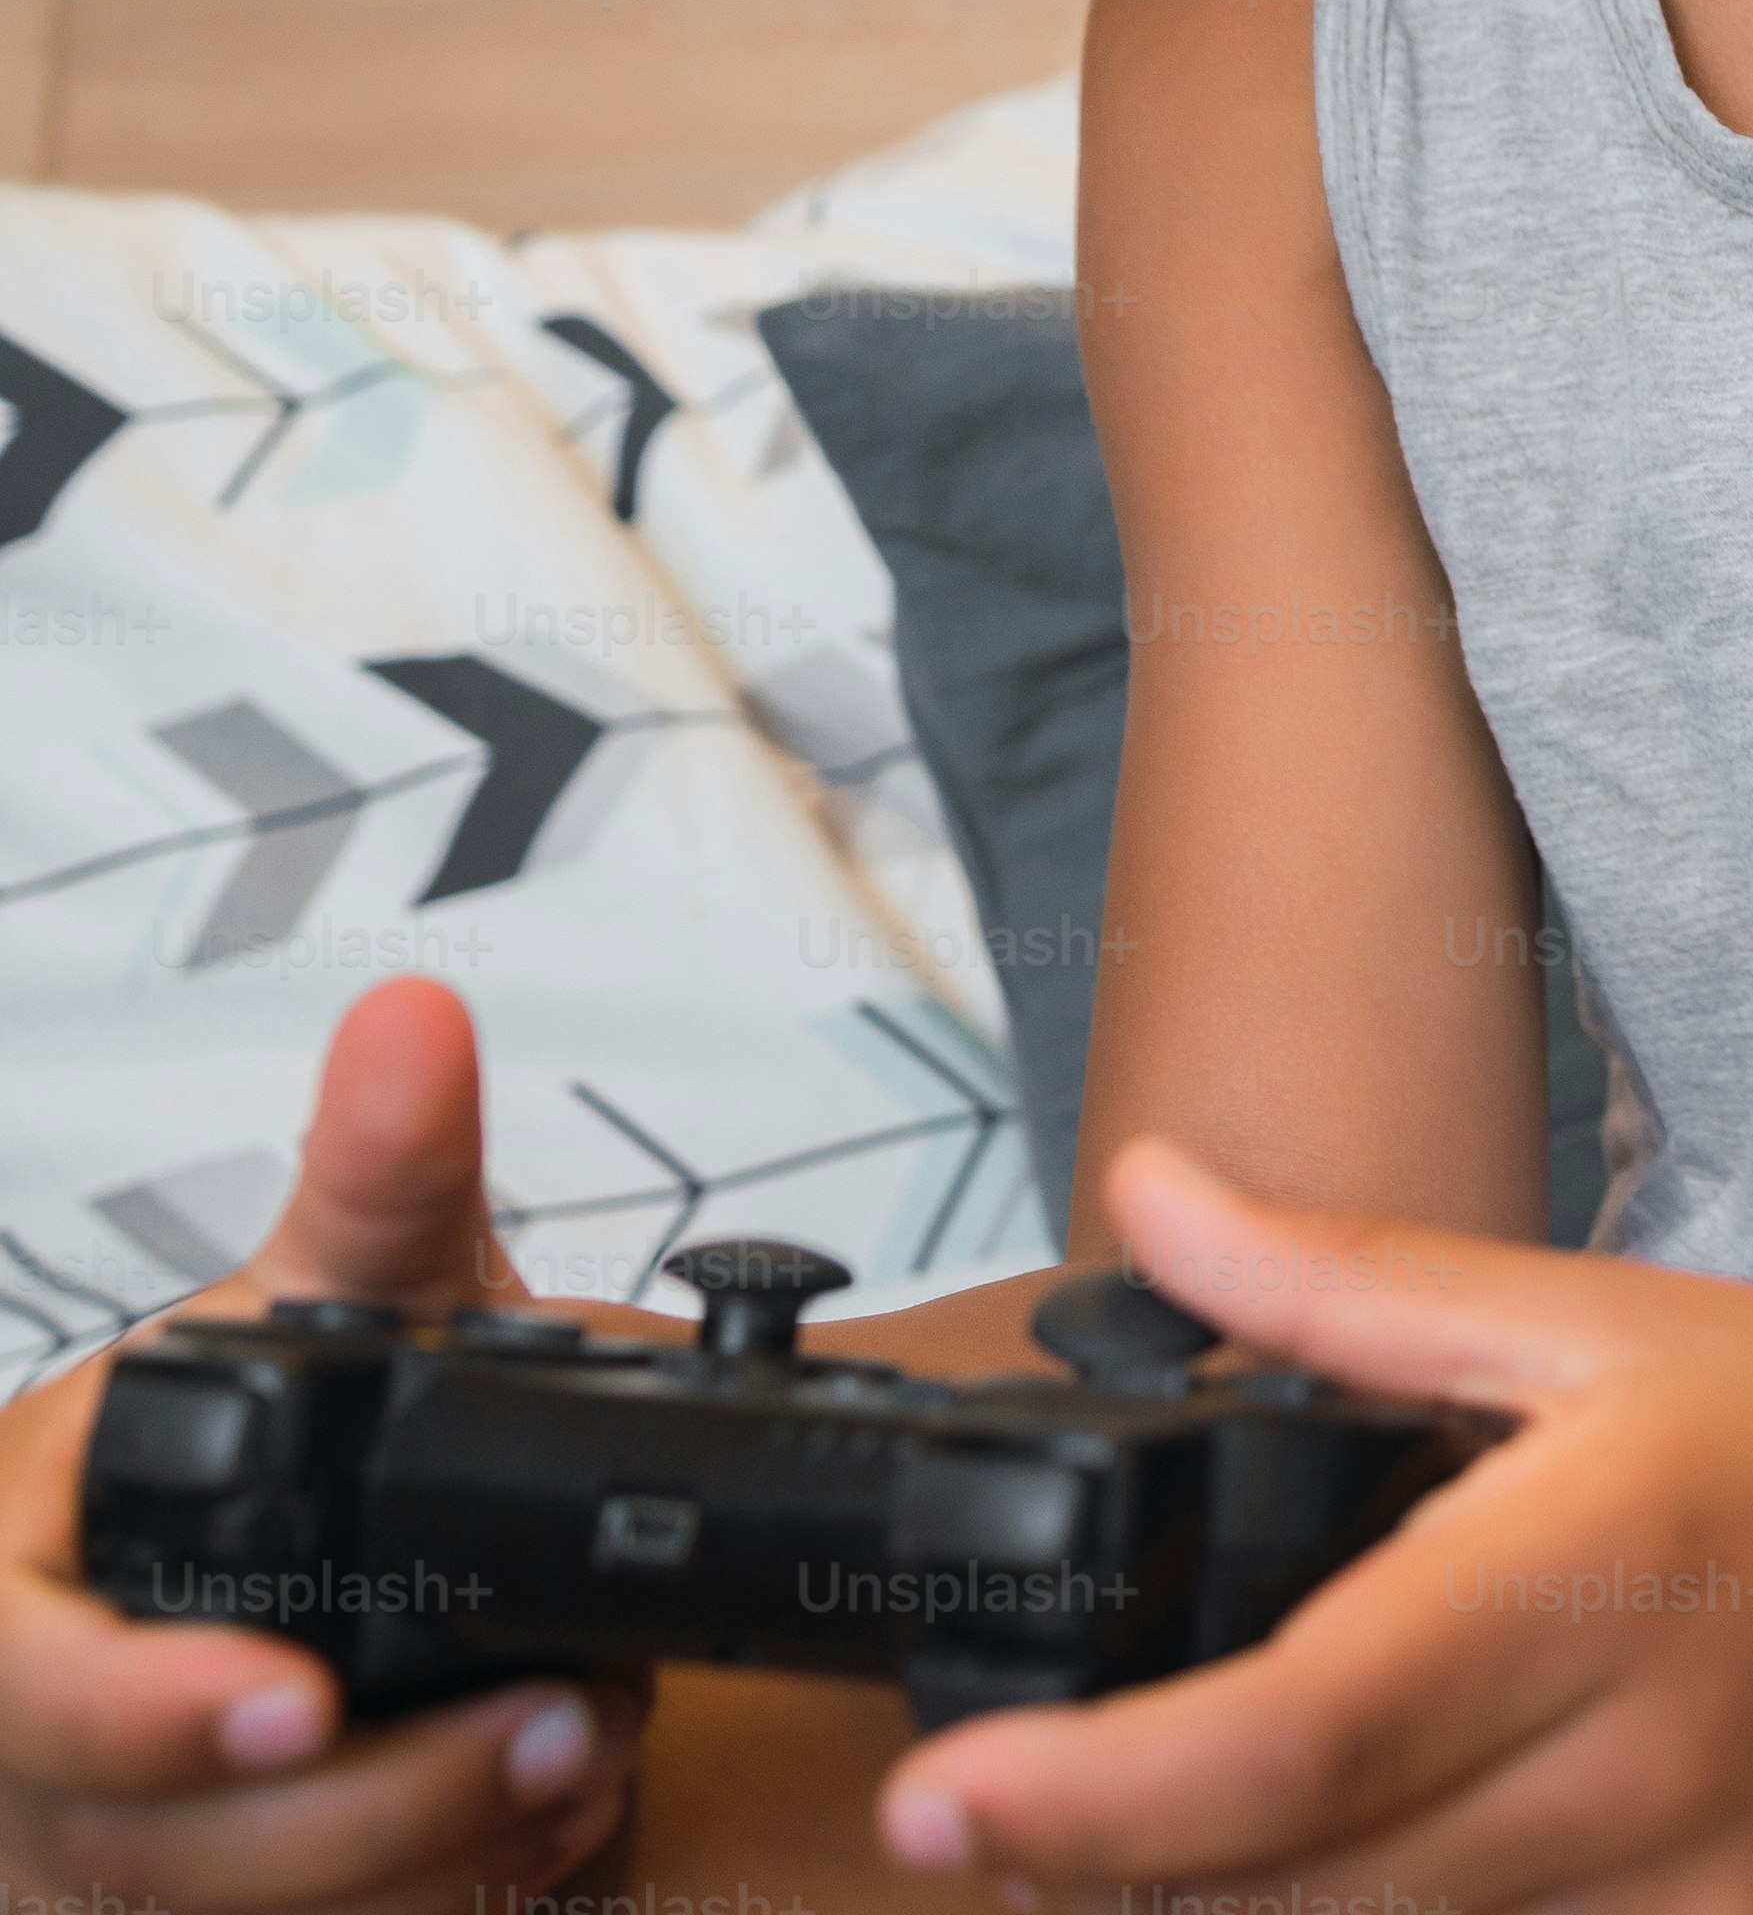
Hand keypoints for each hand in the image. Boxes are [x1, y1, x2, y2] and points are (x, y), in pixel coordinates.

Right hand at [0, 979, 637, 1914]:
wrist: (305, 1539)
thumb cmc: (279, 1429)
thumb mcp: (335, 1299)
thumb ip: (378, 1184)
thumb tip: (411, 1030)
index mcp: (22, 1580)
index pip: (21, 1684)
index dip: (141, 1712)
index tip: (298, 1701)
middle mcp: (42, 1747)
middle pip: (150, 1848)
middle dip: (375, 1810)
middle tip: (561, 1729)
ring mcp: (114, 1849)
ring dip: (441, 1859)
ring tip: (592, 1756)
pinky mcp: (218, 1908)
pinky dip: (457, 1895)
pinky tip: (560, 1826)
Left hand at [873, 1137, 1752, 1909]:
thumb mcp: (1608, 1323)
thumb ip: (1350, 1285)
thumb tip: (1149, 1196)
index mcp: (1602, 1561)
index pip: (1302, 1730)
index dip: (1094, 1798)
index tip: (941, 1802)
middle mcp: (1655, 1750)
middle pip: (1308, 1886)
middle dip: (1115, 1871)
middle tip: (1002, 1822)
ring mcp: (1714, 1894)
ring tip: (1169, 1842)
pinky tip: (1365, 1880)